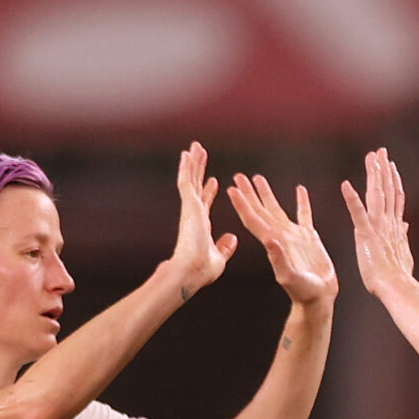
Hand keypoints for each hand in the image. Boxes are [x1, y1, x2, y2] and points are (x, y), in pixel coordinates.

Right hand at [165, 141, 236, 297]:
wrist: (191, 271)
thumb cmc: (203, 270)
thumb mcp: (219, 257)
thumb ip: (224, 247)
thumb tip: (232, 238)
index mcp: (201, 226)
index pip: (205, 204)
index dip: (209, 193)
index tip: (214, 182)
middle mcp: (193, 215)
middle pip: (196, 187)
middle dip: (199, 171)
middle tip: (200, 156)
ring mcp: (190, 209)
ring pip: (190, 179)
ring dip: (193, 163)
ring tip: (196, 147)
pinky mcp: (189, 205)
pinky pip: (186, 181)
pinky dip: (186, 167)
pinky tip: (188, 153)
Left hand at [227, 173, 336, 306]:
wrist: (318, 298)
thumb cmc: (303, 292)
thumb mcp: (289, 276)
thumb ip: (279, 259)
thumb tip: (270, 240)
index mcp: (272, 243)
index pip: (253, 219)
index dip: (242, 204)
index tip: (232, 188)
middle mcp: (280, 236)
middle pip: (260, 210)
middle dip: (249, 193)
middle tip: (238, 176)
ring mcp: (293, 235)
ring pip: (277, 208)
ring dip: (267, 194)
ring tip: (258, 178)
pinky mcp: (309, 237)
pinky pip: (304, 214)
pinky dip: (302, 201)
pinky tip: (300, 189)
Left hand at [339, 147, 414, 294]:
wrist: (395, 285)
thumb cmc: (396, 274)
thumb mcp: (402, 251)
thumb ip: (402, 235)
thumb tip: (405, 224)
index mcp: (395, 226)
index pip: (396, 197)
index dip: (393, 180)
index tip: (391, 165)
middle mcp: (388, 222)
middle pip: (388, 189)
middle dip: (384, 169)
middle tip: (380, 151)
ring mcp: (378, 226)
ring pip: (377, 194)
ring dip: (374, 174)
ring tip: (371, 157)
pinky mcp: (366, 234)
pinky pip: (358, 213)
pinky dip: (352, 199)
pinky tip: (345, 185)